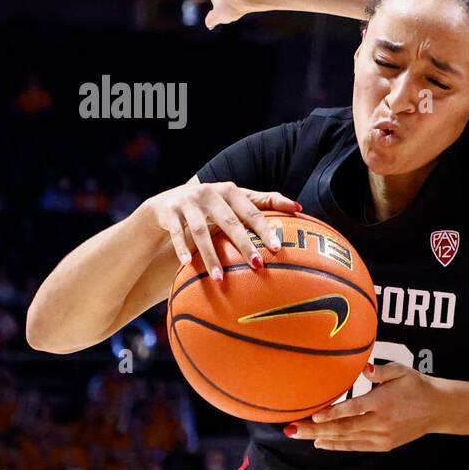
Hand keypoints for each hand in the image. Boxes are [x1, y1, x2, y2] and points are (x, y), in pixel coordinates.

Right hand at [141, 180, 299, 276]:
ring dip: (210, 256)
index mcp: (231, 190)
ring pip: (200, 231)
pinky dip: (181, 248)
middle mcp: (210, 192)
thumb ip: (264, 203)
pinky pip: (176, 233)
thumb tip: (300, 208)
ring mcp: (188, 201)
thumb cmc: (213, 204)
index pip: (252, 211)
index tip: (278, 249)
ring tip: (220, 279)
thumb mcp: (235, 201)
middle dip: (244, 245)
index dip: (265, 229)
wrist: (168, 201)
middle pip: (230, 222)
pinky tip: (186, 264)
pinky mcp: (168, 211)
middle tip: (257, 266)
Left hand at [287, 363, 444, 451]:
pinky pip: (356, 446)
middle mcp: (381, 422)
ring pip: (347, 439)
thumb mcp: (401, 371)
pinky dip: (337, 446)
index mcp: (384, 401)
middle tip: (292, 429)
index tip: (314, 414)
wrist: (438, 409)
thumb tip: (363, 369)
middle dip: (315, 429)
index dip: (333, 413)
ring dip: (322, 438)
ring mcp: (382, 436)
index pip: (354, 408)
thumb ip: (380, 371)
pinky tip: (321, 443)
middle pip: (343, 428)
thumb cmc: (417, 385)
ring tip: (299, 435)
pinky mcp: (384, 445)